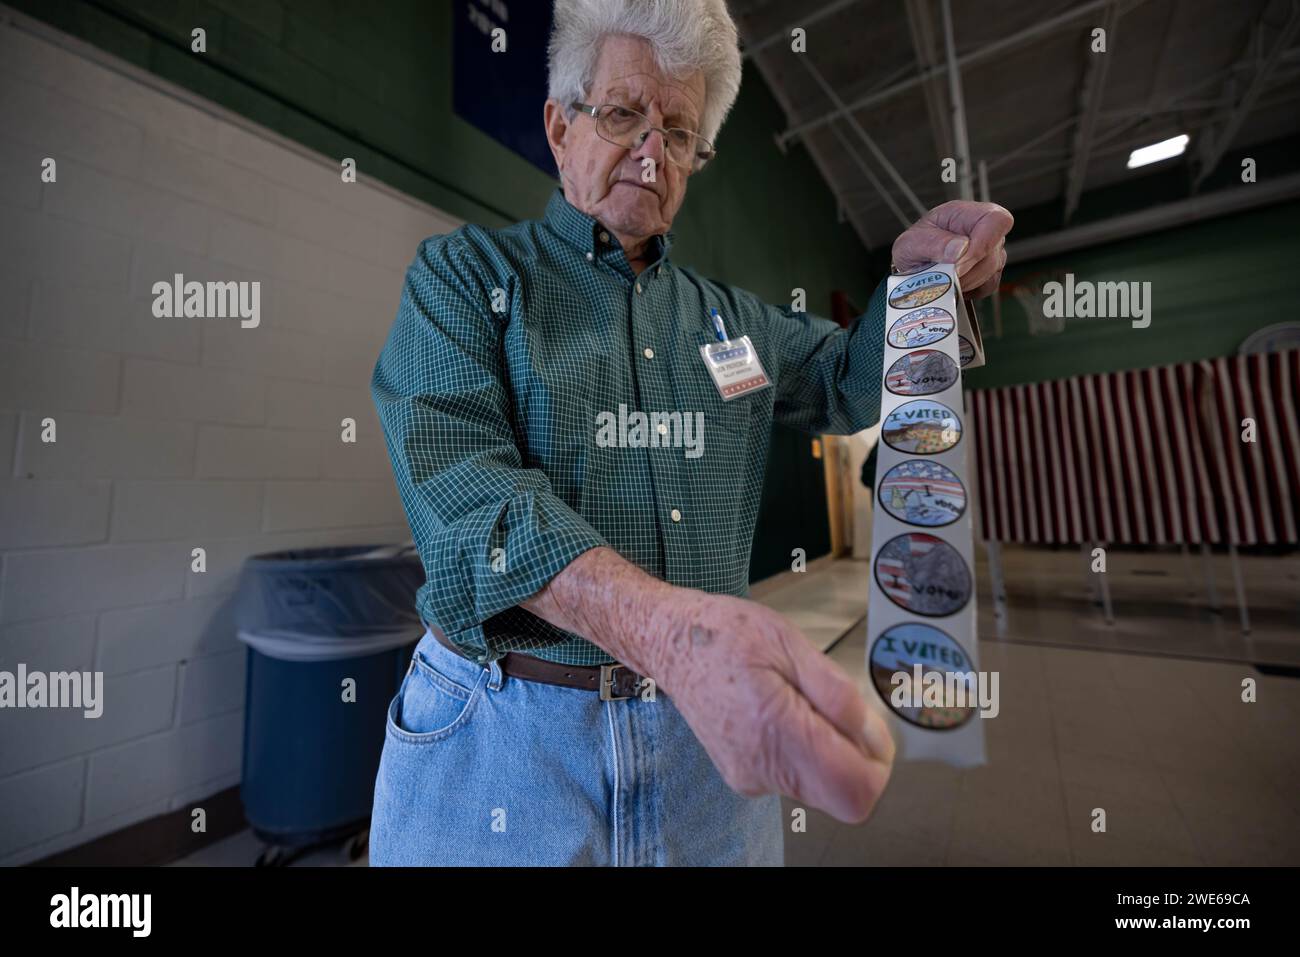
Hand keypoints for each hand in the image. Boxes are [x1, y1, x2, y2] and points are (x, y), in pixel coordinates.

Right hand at [649, 589, 894, 822]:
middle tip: (836, 707)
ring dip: (831, 753)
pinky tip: (784, 713)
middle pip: (843, 796)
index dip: (877, 763)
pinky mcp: (745, 778)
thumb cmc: (727, 634)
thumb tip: (871, 735)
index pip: (854, 789)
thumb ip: (836, 693)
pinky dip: (807, 753)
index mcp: (774, 728)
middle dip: (857, 757)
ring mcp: (751, 778)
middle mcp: (761, 766)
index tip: (870, 728)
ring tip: (802, 702)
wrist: (672, 644)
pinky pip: (797, 779)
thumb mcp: (790, 642)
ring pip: (822, 789)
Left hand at [892, 200, 1013, 299]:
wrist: (913, 265)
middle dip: (966, 271)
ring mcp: (991, 251)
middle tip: (942, 277)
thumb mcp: (911, 242)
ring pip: (991, 272)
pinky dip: (970, 290)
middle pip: (993, 254)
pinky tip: (952, 285)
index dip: (983, 245)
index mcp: (967, 214)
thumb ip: (934, 244)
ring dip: (965, 282)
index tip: (958, 265)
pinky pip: (988, 286)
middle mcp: (984, 230)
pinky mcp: (991, 272)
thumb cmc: (914, 247)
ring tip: (943, 280)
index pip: (997, 220)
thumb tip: (960, 249)